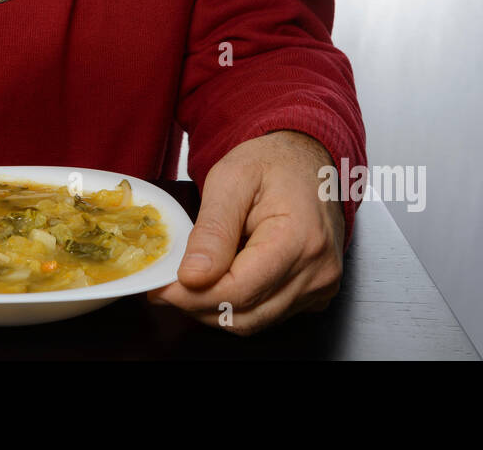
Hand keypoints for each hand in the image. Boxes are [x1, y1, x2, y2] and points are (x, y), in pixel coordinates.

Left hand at [146, 130, 344, 334]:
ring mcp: (321, 286)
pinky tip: (226, 275)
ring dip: (216, 307)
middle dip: (198, 305)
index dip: (192, 295)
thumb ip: (212, 231)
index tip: (161, 287)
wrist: (306, 160)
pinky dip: (239, 304)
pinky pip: (268, 314)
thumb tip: (192, 277)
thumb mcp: (230, 180)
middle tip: (168, 285)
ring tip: (195, 277)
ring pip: (254, 322)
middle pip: (245, 315)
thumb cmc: (272, 163)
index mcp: (298, 238)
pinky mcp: (316, 294)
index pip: (238, 291)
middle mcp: (317, 270)